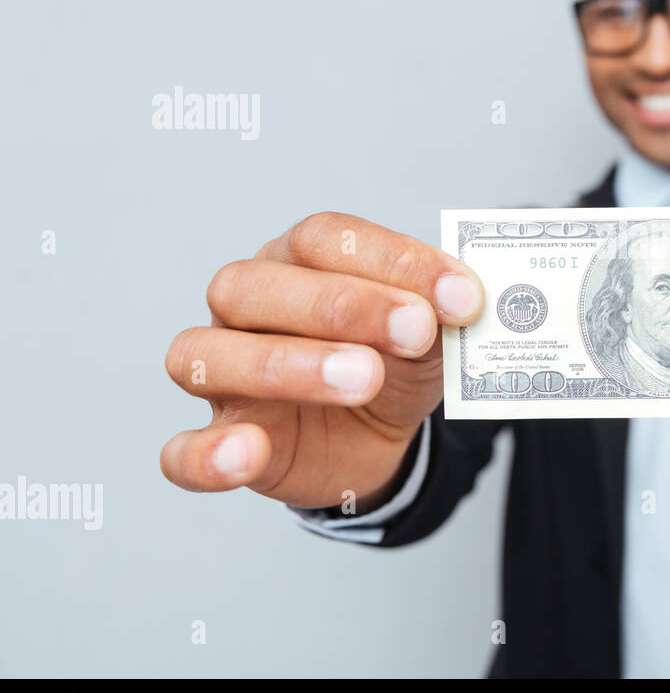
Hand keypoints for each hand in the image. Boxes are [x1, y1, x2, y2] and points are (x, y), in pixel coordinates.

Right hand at [162, 212, 484, 510]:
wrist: (383, 436)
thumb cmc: (395, 363)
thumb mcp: (428, 336)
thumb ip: (435, 316)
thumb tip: (460, 301)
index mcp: (298, 260)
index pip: (324, 238)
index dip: (393, 260)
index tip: (461, 297)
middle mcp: (245, 306)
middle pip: (255, 287)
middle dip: (341, 306)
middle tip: (415, 332)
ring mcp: (223, 373)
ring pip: (207, 356)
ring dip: (286, 366)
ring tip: (363, 379)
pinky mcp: (224, 439)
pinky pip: (184, 452)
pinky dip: (207, 454)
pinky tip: (247, 452)